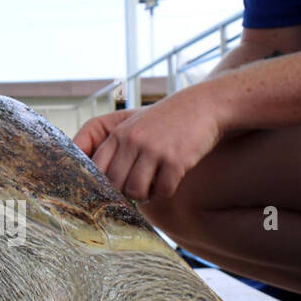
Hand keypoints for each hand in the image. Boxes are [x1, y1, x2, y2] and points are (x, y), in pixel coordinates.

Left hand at [74, 90, 225, 201]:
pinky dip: (165, 191)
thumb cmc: (167, 119)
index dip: (100, 184)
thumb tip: (103, 179)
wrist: (204, 105)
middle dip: (123, 192)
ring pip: (135, 191)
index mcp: (119, 133)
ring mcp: (154, 150)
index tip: (109, 191)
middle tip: (135, 189)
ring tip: (152, 186)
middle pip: (114, 184)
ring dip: (144, 195)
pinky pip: (163, 191)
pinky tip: (170, 181)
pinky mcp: (176, 160)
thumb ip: (118, 146)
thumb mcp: (135, 125)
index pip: (96, 167)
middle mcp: (133, 141)